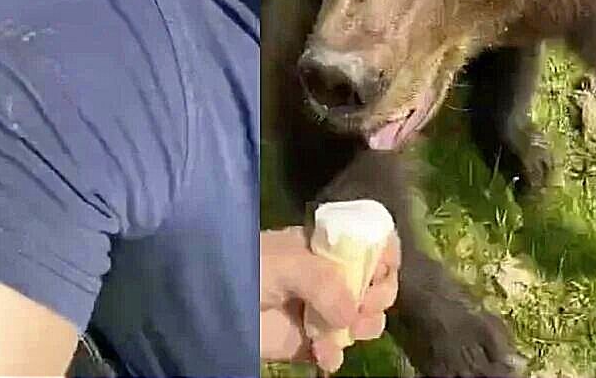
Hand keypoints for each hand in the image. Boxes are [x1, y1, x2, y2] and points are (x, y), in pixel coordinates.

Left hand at [260, 226, 399, 371]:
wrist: (211, 302)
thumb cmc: (248, 266)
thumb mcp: (286, 261)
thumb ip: (323, 282)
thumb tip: (352, 314)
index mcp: (324, 245)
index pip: (368, 243)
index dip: (383, 255)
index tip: (384, 269)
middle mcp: (328, 275)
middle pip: (375, 282)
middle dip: (379, 294)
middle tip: (366, 302)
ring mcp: (320, 308)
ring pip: (363, 318)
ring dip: (365, 325)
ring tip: (350, 330)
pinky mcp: (308, 341)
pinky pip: (337, 349)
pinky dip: (336, 354)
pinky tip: (324, 354)